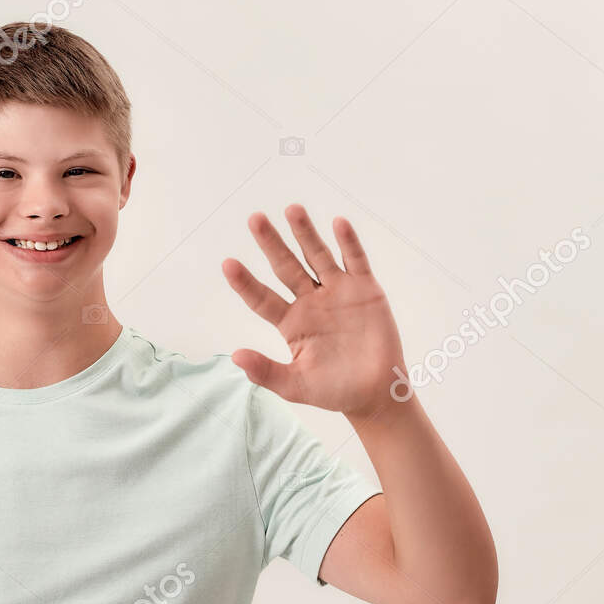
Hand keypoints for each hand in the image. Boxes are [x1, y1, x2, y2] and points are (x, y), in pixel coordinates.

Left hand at [223, 204, 406, 416]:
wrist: (376, 393)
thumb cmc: (334, 391)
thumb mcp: (295, 386)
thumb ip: (266, 372)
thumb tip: (235, 356)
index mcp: (291, 322)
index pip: (262, 298)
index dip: (245, 283)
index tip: (227, 264)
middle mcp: (310, 301)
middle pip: (286, 267)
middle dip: (271, 243)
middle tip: (254, 219)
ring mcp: (337, 292)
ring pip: (317, 256)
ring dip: (305, 234)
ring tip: (292, 209)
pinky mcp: (365, 290)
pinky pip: (355, 261)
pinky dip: (348, 243)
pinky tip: (338, 223)